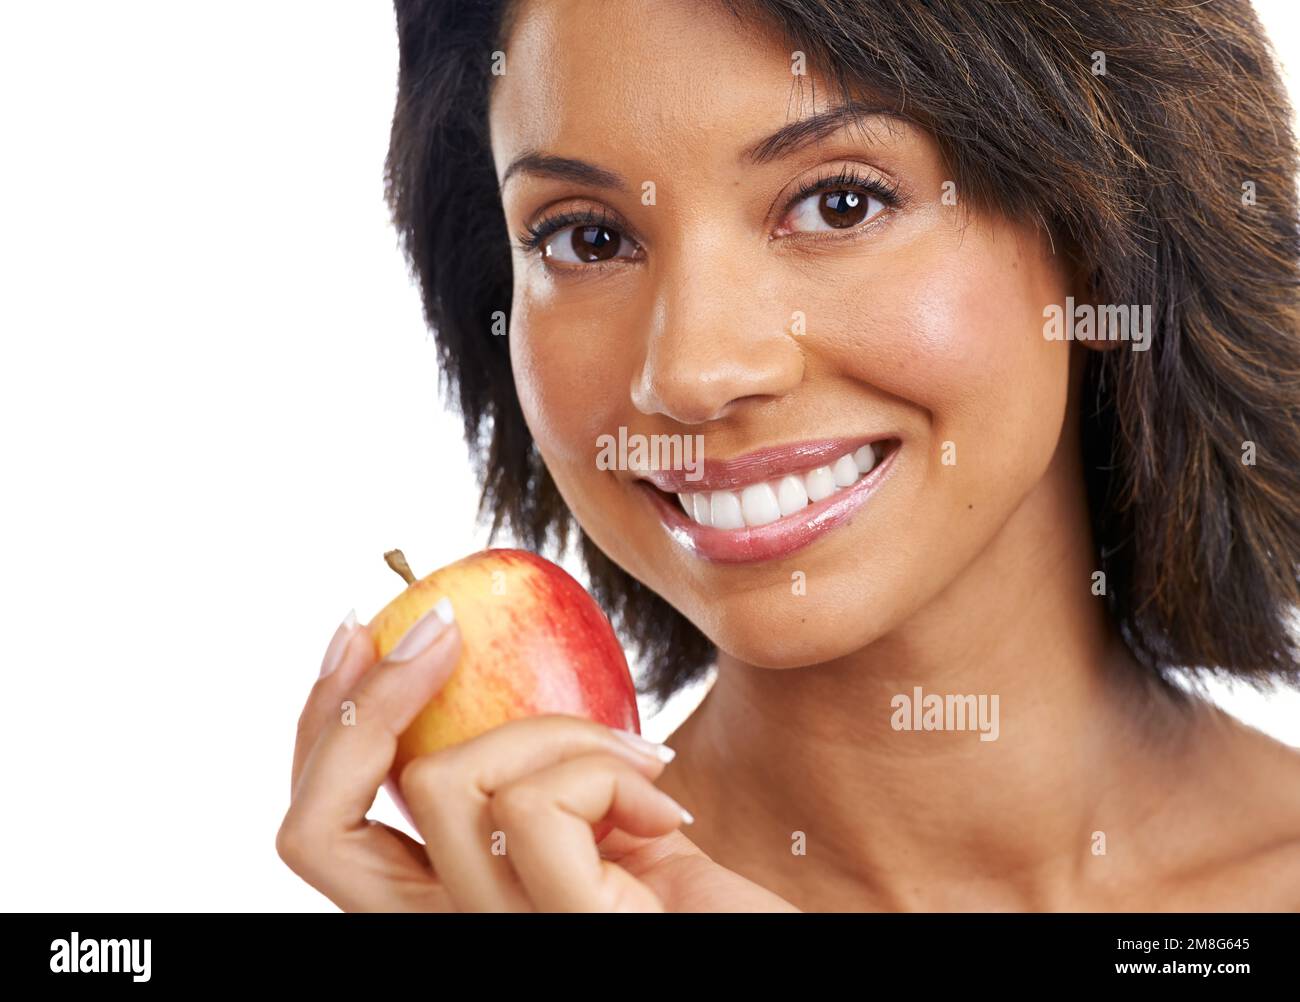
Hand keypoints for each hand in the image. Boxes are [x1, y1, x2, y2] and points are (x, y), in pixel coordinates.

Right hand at [277, 604, 800, 910]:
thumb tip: (469, 649)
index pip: (318, 831)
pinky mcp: (564, 932)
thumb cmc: (694, 896)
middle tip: (442, 629)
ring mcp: (499, 940)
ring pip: (444, 780)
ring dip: (551, 728)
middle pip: (315, 828)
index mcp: (444, 905)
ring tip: (636, 761)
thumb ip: (525, 768)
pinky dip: (607, 766)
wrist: (772, 957)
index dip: (322, 723)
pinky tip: (666, 806)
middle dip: (360, 704)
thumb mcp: (592, 816)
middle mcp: (449, 931)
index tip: (368, 630)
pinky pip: (535, 803)